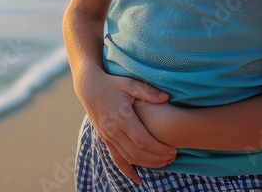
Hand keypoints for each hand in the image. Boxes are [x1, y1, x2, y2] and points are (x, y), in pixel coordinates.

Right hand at [73, 68, 178, 184]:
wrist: (88, 87)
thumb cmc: (111, 83)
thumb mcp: (129, 83)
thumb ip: (147, 91)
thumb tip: (166, 98)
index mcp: (122, 117)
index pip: (143, 140)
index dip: (159, 148)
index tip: (173, 149)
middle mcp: (114, 130)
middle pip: (137, 153)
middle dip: (157, 158)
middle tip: (172, 157)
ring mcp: (108, 136)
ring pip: (128, 158)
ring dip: (146, 164)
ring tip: (163, 163)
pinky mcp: (105, 139)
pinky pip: (116, 158)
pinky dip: (127, 170)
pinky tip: (138, 179)